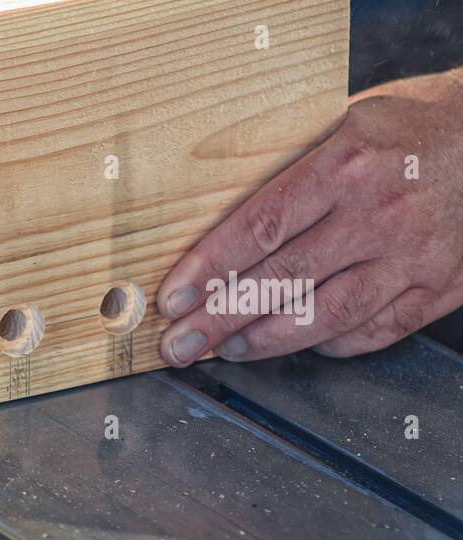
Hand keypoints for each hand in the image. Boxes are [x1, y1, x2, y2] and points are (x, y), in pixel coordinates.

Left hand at [157, 68, 462, 365]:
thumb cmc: (409, 125)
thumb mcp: (344, 121)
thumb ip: (289, 165)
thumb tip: (208, 208)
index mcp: (346, 163)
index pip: (259, 227)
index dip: (208, 269)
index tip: (172, 298)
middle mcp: (379, 212)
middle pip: (282, 279)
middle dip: (219, 319)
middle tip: (178, 345)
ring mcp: (412, 254)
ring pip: (325, 316)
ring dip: (266, 340)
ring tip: (226, 349)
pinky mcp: (440, 285)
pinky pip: (374, 331)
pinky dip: (329, 343)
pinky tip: (297, 344)